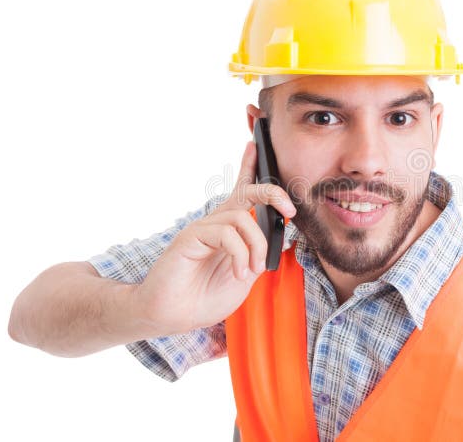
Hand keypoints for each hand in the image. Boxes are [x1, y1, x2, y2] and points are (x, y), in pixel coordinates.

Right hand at [135, 141, 296, 335]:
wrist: (172, 316)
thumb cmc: (204, 298)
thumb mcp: (244, 275)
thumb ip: (258, 255)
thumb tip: (279, 239)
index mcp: (229, 231)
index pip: (241, 191)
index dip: (247, 167)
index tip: (254, 146)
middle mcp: (216, 223)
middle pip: (248, 192)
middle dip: (273, 193)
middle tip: (290, 211)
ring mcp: (203, 228)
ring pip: (243, 219)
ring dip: (256, 247)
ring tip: (251, 269)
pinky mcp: (191, 236)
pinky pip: (227, 233)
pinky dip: (240, 254)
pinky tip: (237, 273)